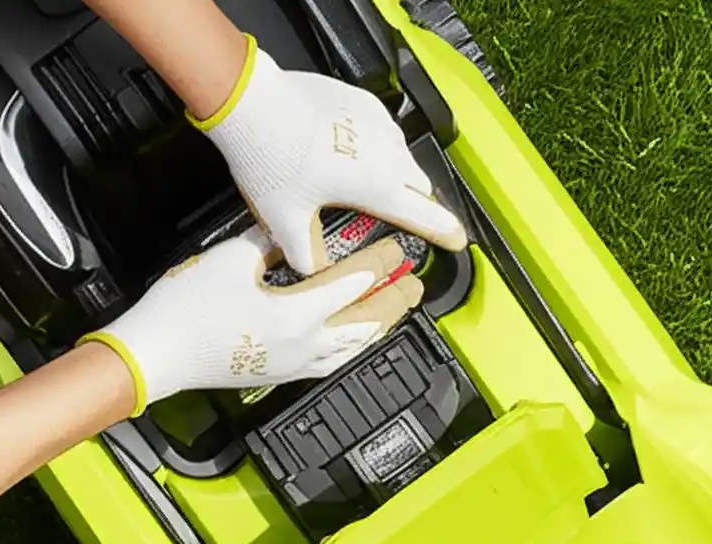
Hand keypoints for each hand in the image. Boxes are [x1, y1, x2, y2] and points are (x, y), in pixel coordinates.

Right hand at [82, 228, 421, 414]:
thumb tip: (289, 233)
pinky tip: (353, 343)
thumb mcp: (232, 258)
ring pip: (352, 348)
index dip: (381, 265)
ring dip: (378, 327)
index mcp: (297, 314)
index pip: (354, 284)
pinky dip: (352, 347)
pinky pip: (332, 362)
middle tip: (415, 286)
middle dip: (394, 302)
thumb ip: (269, 243)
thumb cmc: (186, 312)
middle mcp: (304, 345)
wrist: (157, 353)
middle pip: (365, 322)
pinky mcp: (279, 373)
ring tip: (394, 312)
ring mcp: (293, 364)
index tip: (397, 250)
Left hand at [193, 36, 467, 274]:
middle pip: (419, 188)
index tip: (457, 241)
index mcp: (378, 187)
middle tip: (394, 218)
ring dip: (393, 175)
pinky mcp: (365, 103)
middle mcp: (388, 153)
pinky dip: (374, 148)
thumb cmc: (271, 156)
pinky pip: (383, 132)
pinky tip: (343, 154)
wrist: (253, 102)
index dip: (445, 233)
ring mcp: (379, 124)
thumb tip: (312, 272)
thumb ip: (305, 255)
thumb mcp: (285, 220)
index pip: (427, 217)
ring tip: (359, 186)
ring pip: (402, 158)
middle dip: (414, 205)